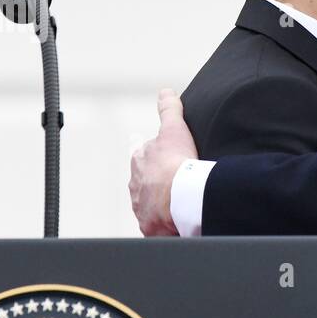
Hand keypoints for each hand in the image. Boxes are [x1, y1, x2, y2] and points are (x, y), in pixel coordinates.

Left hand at [129, 89, 197, 235]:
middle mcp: (135, 184)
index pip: (139, 151)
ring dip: (159, 203)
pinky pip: (156, 224)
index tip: (143, 148)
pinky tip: (175, 223)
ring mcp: (141, 206)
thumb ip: (169, 109)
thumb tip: (165, 91)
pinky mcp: (150, 226)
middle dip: (154, 180)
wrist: (180, 198)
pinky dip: (164, 223)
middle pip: (144, 179)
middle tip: (171, 180)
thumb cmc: (176, 163)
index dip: (143, 149)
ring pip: (149, 203)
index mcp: (140, 160)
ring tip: (175, 204)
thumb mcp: (174, 129)